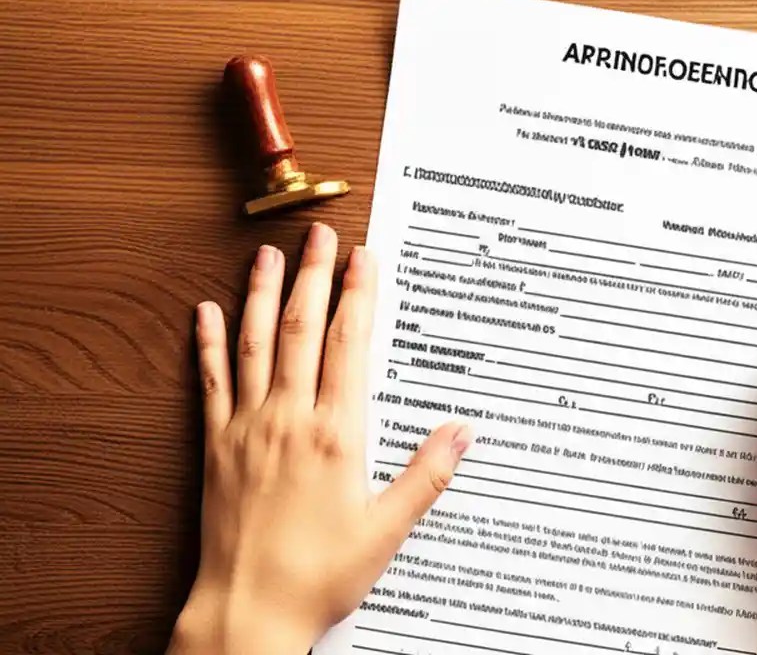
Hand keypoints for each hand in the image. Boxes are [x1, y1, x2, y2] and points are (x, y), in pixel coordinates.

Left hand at [169, 223, 471, 654]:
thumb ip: (427, 475)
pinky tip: (206, 312)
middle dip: (313, 276)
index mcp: (336, 434)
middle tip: (321, 235)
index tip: (364, 257)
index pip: (349, 344)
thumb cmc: (319, 575)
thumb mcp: (387, 529)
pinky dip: (208, 343)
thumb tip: (463, 432)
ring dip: (260, 294)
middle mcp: (289, 420)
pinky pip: (210, 382)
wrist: (248, 610)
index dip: (358, 294)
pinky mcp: (216, 447)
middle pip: (301, 329)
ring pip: (253, 344)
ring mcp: (248, 428)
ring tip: (267, 255)